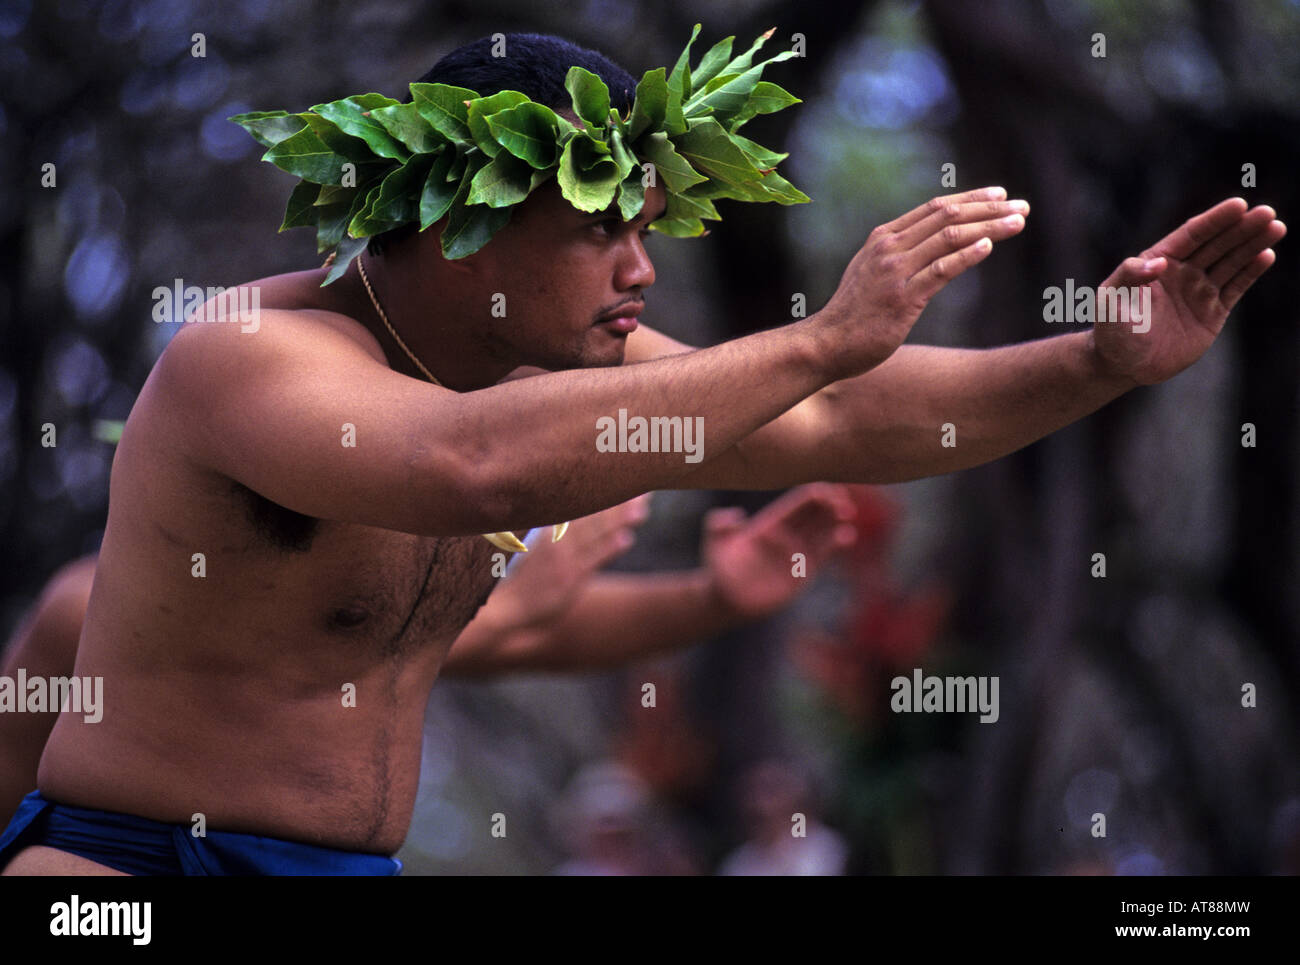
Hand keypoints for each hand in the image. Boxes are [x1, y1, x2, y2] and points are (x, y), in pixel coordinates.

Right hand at [491, 494, 650, 628]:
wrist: (506, 608)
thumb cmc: (523, 580)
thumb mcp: (535, 551)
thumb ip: (555, 534)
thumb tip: (574, 520)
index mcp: (549, 530)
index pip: (580, 506)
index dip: (603, 493)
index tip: (624, 480)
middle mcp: (557, 540)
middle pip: (592, 515)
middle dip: (619, 502)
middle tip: (643, 489)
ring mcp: (563, 559)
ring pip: (596, 533)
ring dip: (620, 520)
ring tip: (642, 508)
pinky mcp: (567, 579)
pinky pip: (592, 560)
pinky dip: (609, 548)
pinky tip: (627, 538)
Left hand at [702, 483, 857, 620]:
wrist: (724, 599)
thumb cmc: (718, 568)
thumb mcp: (713, 541)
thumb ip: (717, 524)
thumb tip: (736, 516)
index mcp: (773, 522)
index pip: (801, 501)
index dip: (817, 493)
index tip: (828, 491)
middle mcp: (789, 535)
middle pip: (818, 513)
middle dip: (833, 504)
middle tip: (842, 503)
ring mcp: (797, 553)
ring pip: (825, 531)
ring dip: (838, 521)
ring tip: (846, 515)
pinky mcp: (803, 573)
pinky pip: (824, 555)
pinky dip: (836, 544)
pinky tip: (846, 536)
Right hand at [815, 187, 1028, 378]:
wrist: (827, 343)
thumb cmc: (852, 313)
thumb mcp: (870, 273)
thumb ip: (895, 256)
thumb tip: (925, 247)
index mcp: (883, 238)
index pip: (935, 208)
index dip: (971, 198)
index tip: (999, 194)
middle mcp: (890, 248)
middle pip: (948, 216)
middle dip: (988, 208)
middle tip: (1020, 205)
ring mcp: (896, 272)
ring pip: (950, 238)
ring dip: (989, 227)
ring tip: (1018, 222)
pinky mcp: (903, 299)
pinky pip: (942, 270)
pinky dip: (967, 255)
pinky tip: (989, 246)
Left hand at [1090, 198, 1285, 385]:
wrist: (1122, 364)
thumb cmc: (1110, 329)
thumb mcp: (1110, 299)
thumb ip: (1129, 276)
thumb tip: (1160, 263)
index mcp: (1158, 261)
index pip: (1192, 235)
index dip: (1215, 220)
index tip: (1240, 204)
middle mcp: (1182, 272)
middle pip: (1217, 244)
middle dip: (1242, 228)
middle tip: (1267, 213)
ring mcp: (1198, 291)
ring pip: (1231, 262)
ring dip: (1253, 245)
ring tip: (1275, 228)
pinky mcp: (1212, 313)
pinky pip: (1235, 288)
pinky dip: (1251, 272)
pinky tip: (1266, 256)